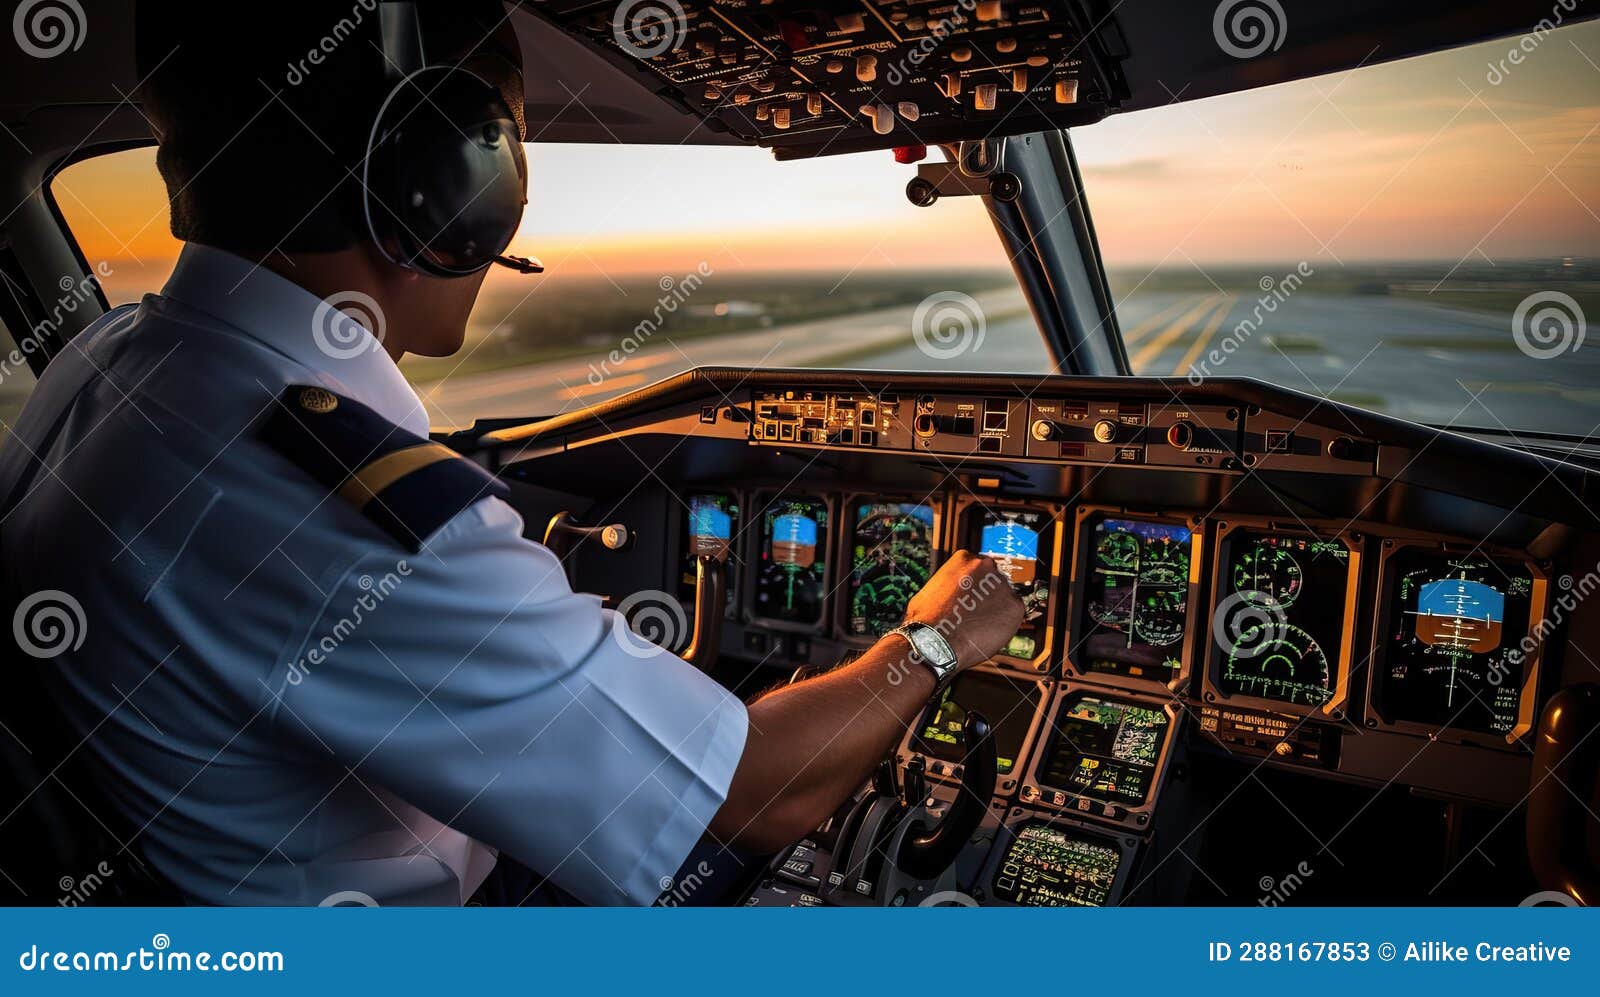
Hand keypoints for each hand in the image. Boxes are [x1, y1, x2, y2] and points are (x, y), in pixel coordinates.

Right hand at [901, 550, 1025, 671]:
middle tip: (976, 613)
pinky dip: (1005, 624)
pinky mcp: (1015, 606)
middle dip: (988, 595)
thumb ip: (950, 585)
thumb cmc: (927, 620)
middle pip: (993, 579)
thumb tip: (954, 593)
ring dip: (996, 609)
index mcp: (964, 558)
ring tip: (979, 627)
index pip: (978, 567)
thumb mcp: (932, 590)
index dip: (975, 585)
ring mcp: (1003, 584)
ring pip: (1004, 597)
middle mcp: (986, 566)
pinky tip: (988, 634)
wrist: (936, 641)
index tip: (971, 597)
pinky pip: (1013, 614)